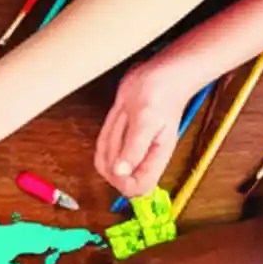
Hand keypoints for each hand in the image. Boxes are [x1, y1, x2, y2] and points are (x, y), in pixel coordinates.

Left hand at [94, 61, 196, 196]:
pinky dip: (102, 141)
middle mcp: (144, 158)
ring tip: (120, 125)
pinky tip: (114, 125)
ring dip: (106, 148)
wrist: (160, 74)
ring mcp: (132, 150)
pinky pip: (104, 152)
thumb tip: (121, 172)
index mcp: (156, 158)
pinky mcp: (123, 141)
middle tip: (119, 135)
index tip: (118, 162)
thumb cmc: (159, 94)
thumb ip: (134, 148)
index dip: (123, 182)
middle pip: (119, 180)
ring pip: (108, 167)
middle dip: (111, 161)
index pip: (139, 188)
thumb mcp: (145, 120)